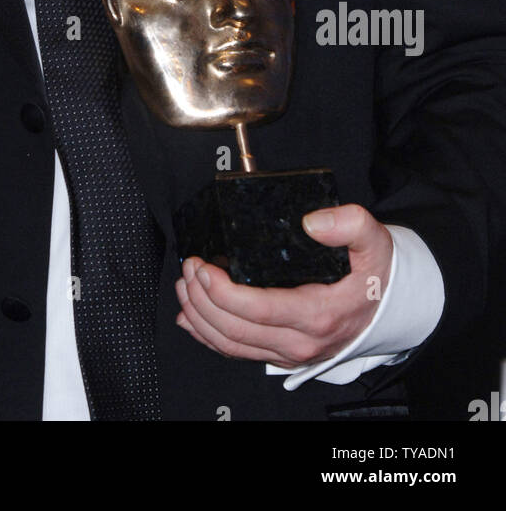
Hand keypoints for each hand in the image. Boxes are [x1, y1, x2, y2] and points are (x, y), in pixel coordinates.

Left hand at [174, 203, 393, 367]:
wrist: (391, 307)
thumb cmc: (377, 274)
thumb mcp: (374, 241)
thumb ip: (349, 223)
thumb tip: (312, 222)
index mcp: (318, 313)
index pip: (257, 309)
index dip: (221, 291)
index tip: (202, 267)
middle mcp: (302, 340)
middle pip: (236, 330)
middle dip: (201, 300)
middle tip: (188, 270)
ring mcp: (292, 351)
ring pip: (233, 345)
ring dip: (200, 318)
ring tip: (184, 287)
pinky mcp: (284, 353)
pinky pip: (239, 352)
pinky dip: (209, 337)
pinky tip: (191, 319)